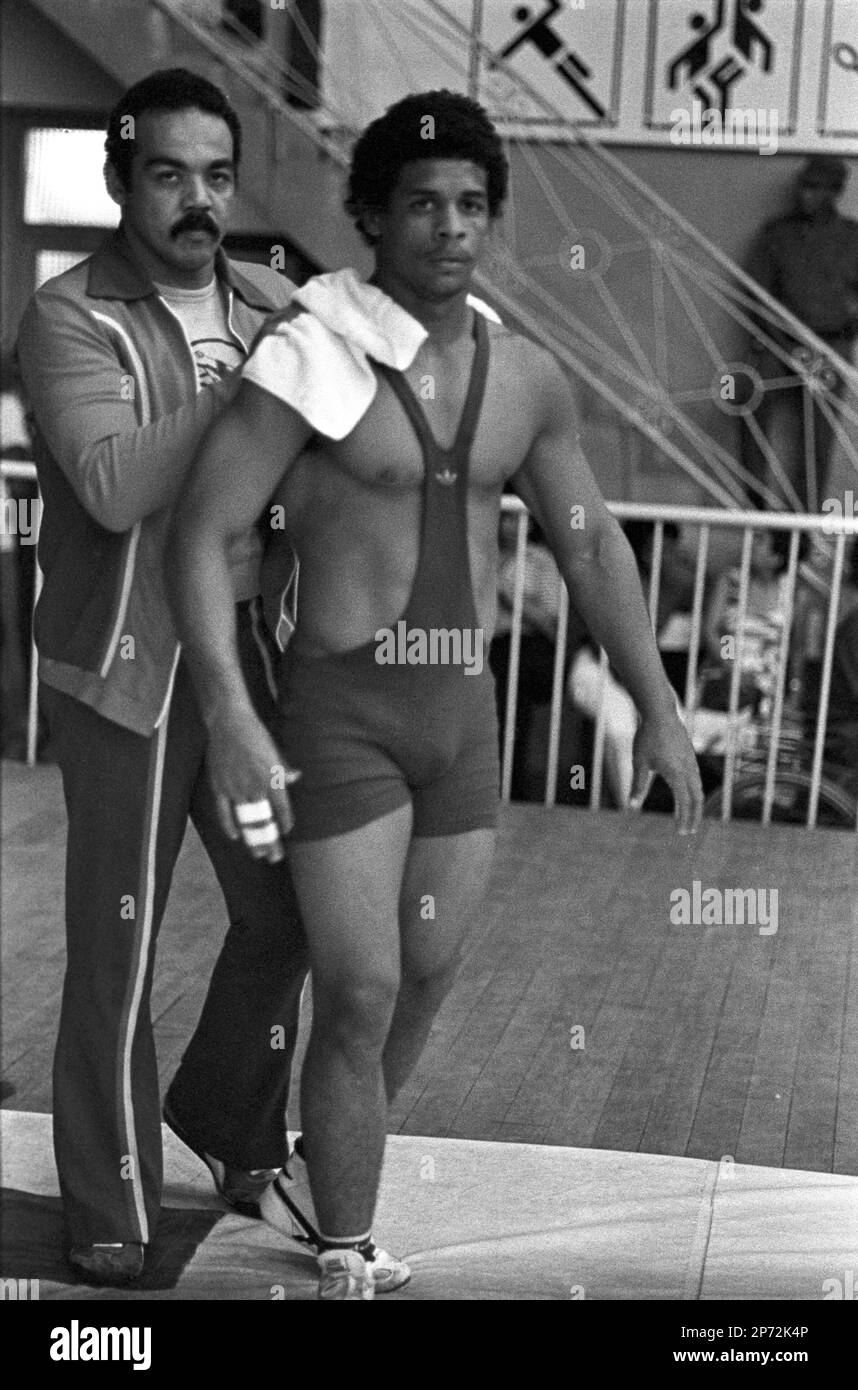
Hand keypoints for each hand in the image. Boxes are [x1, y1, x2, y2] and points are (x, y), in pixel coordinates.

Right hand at [205, 706, 299, 862]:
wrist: (229, 722)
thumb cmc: (256, 733)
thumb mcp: (275, 749)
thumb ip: (283, 767)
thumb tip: (293, 778)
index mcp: (273, 777)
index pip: (282, 808)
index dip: (285, 822)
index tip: (287, 833)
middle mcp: (256, 786)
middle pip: (264, 821)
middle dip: (270, 841)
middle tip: (275, 858)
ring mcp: (236, 788)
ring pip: (246, 820)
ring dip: (252, 838)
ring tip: (257, 853)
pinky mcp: (219, 786)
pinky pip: (224, 811)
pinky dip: (229, 825)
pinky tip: (235, 836)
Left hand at [629, 710, 702, 833]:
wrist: (660, 712)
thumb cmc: (646, 736)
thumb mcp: (639, 762)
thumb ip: (638, 785)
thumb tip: (632, 806)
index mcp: (676, 773)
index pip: (684, 803)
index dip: (684, 819)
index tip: (681, 832)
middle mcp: (688, 769)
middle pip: (697, 799)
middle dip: (694, 817)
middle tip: (688, 832)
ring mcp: (691, 761)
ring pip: (698, 788)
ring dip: (695, 805)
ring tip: (689, 817)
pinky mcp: (690, 755)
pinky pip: (696, 779)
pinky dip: (695, 792)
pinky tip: (687, 796)